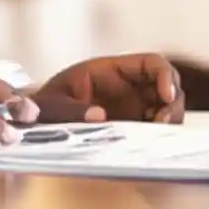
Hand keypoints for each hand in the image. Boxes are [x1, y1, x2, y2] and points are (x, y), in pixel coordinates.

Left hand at [26, 54, 184, 124]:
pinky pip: (157, 128)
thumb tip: (98, 116)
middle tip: (162, 122)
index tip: (167, 95)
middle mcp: (128, 87)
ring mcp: (133, 108)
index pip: (151, 63)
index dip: (164, 74)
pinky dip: (161, 135)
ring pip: (167, 107)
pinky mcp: (133, 128)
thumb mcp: (50, 104)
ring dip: (170, 119)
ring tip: (156, 134)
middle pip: (168, 85)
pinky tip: (151, 145)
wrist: (36, 125)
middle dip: (173, 102)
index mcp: (111, 70)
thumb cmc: (43, 107)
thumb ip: (70, 109)